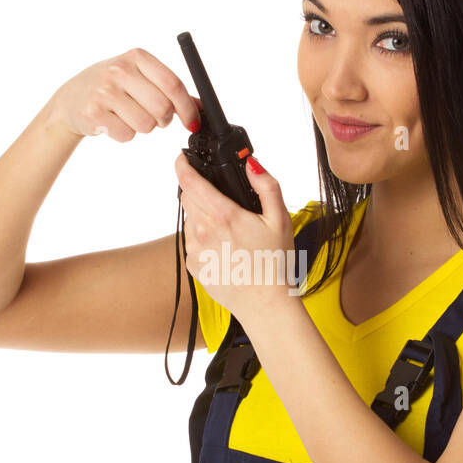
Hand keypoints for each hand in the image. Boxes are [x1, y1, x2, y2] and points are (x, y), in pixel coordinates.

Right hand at [48, 48, 201, 139]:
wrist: (71, 98)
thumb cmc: (112, 86)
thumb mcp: (139, 77)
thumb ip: (170, 89)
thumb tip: (201, 108)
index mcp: (137, 57)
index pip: (173, 84)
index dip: (187, 107)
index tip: (192, 122)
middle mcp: (119, 70)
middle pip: (162, 108)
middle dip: (163, 120)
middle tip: (154, 118)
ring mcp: (104, 91)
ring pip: (145, 125)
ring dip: (142, 127)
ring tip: (128, 116)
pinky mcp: (93, 112)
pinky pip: (126, 135)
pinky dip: (125, 134)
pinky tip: (113, 122)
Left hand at [174, 151, 296, 326]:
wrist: (265, 304)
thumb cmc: (274, 263)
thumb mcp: (280, 219)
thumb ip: (266, 186)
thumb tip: (252, 164)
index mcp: (223, 216)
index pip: (190, 182)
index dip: (182, 165)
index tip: (181, 158)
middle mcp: (203, 232)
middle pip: (187, 198)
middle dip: (198, 191)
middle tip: (221, 198)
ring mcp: (196, 250)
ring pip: (189, 220)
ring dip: (202, 216)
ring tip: (228, 230)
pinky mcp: (194, 266)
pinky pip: (192, 242)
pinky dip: (203, 238)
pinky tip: (225, 248)